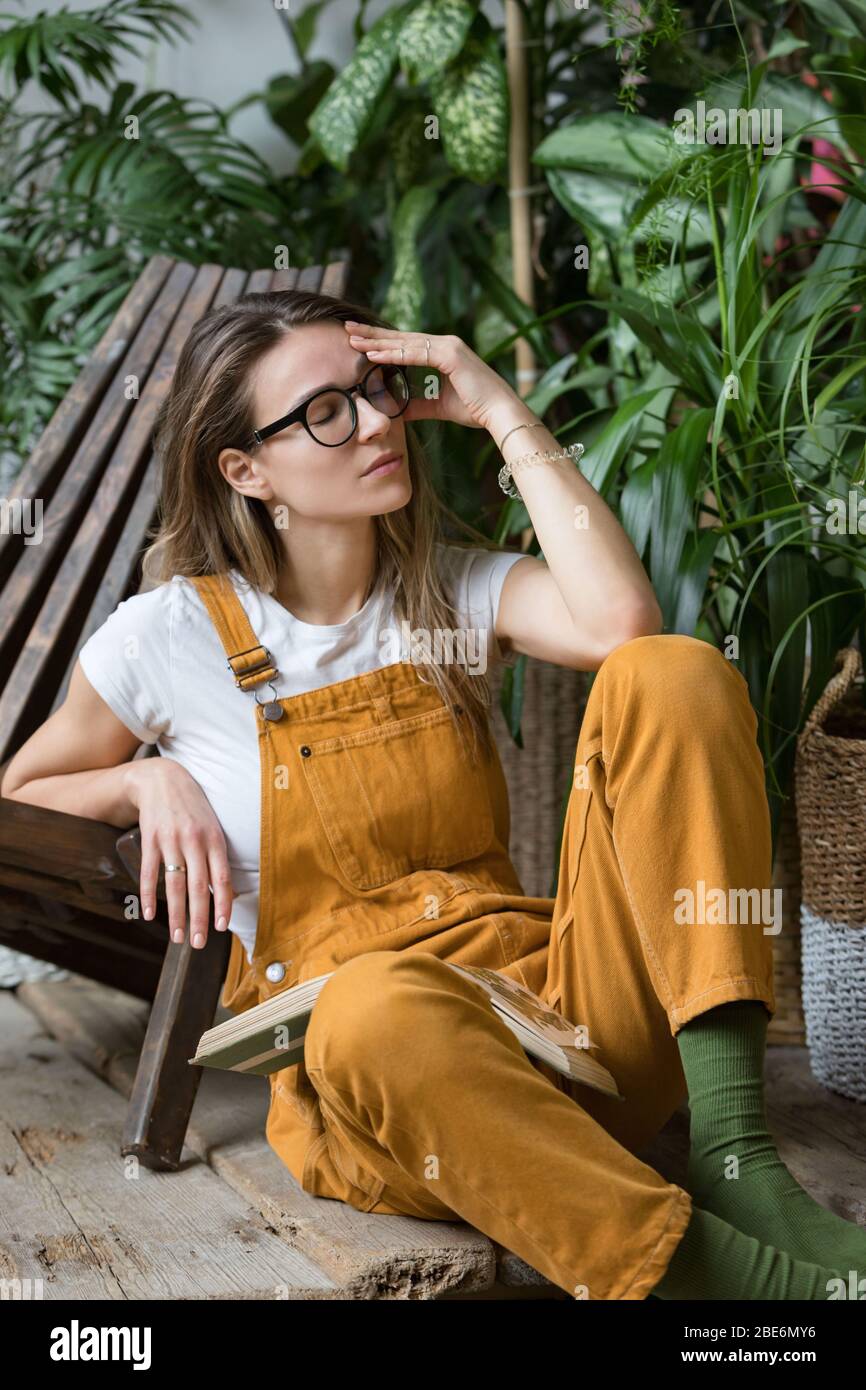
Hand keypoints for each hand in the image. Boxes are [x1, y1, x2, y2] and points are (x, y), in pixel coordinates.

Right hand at [124, 758, 233, 950]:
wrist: (162, 779)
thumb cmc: (193, 806)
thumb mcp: (212, 825)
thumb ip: (216, 855)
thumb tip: (222, 890)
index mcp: (214, 839)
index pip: (222, 879)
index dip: (222, 905)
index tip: (220, 927)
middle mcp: (194, 841)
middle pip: (198, 888)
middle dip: (199, 919)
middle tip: (197, 943)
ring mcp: (170, 840)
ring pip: (174, 885)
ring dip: (176, 914)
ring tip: (178, 936)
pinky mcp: (150, 839)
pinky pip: (149, 873)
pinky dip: (149, 896)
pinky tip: (151, 915)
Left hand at [343, 321, 522, 435]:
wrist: (500, 413)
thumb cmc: (475, 409)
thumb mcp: (438, 407)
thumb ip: (417, 406)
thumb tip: (395, 413)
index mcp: (443, 351)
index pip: (405, 344)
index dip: (381, 342)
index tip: (358, 341)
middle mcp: (445, 343)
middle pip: (401, 337)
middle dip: (373, 334)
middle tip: (347, 329)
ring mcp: (449, 346)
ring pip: (405, 342)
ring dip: (377, 341)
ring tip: (353, 340)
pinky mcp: (451, 355)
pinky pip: (416, 353)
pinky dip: (395, 354)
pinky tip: (375, 355)